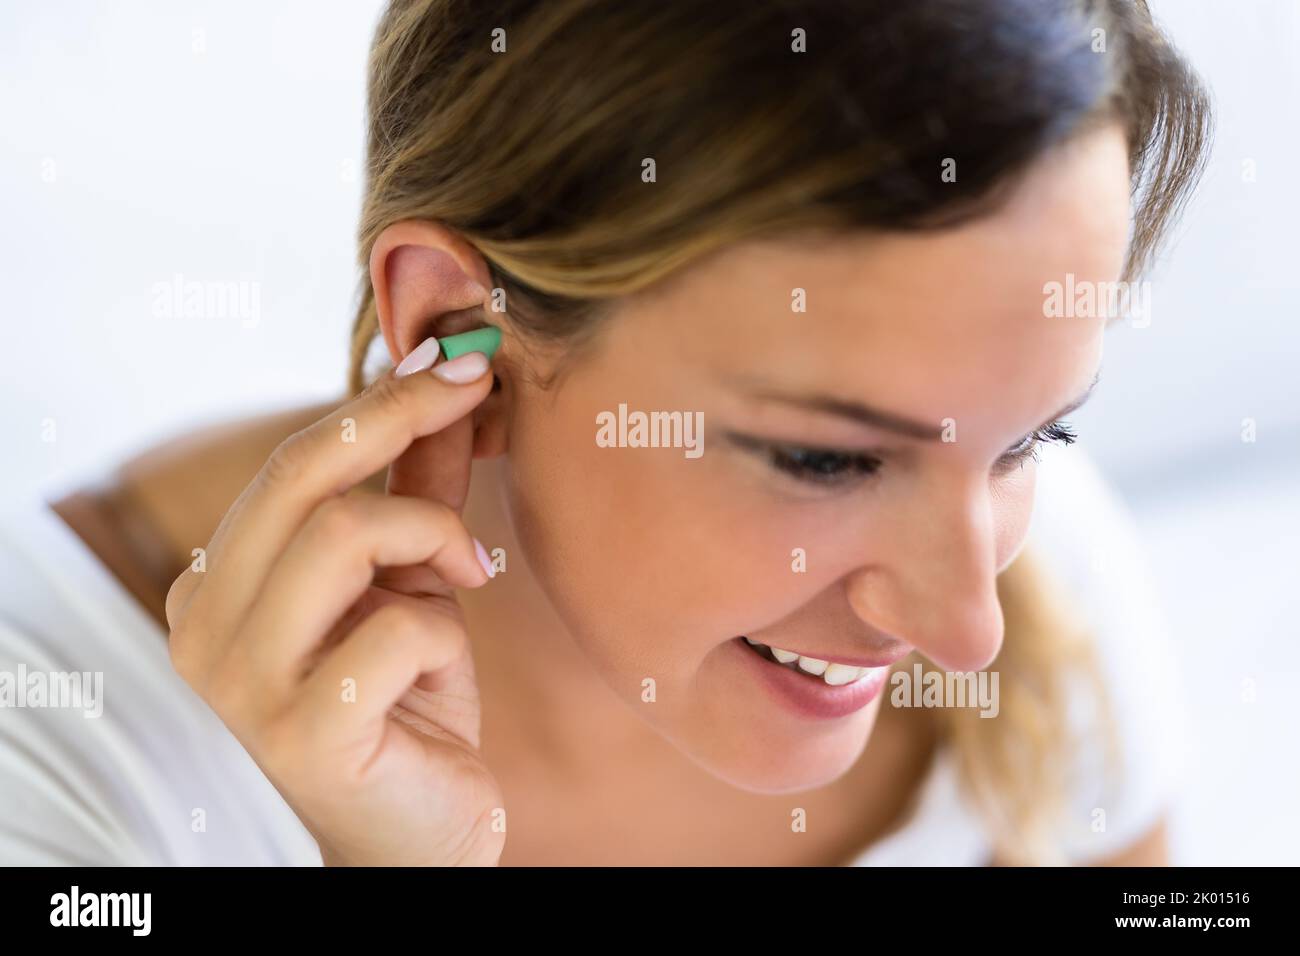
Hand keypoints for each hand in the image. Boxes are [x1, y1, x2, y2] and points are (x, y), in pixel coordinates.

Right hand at [165, 344, 503, 865]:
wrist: (418, 833)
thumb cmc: (406, 706)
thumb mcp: (410, 584)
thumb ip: (416, 494)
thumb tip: (450, 388)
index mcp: (214, 586)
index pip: (291, 465)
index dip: (378, 401)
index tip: (454, 358)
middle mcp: (204, 629)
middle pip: (299, 479)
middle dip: (401, 416)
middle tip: (476, 388)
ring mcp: (242, 685)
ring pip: (340, 535)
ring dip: (432, 537)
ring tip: (470, 572)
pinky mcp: (302, 733)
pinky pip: (394, 628)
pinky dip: (441, 631)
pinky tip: (442, 664)